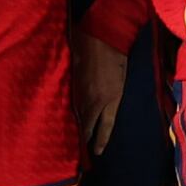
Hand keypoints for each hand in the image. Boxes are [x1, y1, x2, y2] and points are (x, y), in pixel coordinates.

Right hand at [72, 33, 127, 156]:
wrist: (103, 33)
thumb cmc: (117, 54)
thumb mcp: (122, 79)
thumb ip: (113, 97)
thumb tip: (105, 109)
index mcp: (111, 98)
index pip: (105, 126)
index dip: (100, 140)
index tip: (97, 152)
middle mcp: (94, 98)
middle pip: (87, 125)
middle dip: (84, 138)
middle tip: (80, 151)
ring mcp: (80, 90)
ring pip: (76, 115)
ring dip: (74, 125)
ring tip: (69, 137)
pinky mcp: (70, 81)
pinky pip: (67, 100)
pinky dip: (66, 109)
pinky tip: (63, 114)